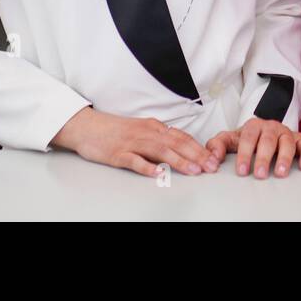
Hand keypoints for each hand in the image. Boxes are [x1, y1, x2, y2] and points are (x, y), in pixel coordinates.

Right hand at [51, 107, 217, 176]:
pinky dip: (147, 167)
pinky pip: (135, 161)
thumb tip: (180, 147)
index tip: (213, 158)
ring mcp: (132, 143)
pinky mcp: (118, 154)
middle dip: (196, 155)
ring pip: (160, 151)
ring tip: (194, 170)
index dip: (199, 148)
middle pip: (175, 143)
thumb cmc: (114, 130)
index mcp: (153, 127)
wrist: (87, 127)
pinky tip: (158, 173)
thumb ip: (159, 137)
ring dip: (179, 161)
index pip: (181, 137)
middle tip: (211, 167)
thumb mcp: (141, 130)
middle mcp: (146, 133)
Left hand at [205, 117, 300, 178]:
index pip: (247, 138)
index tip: (241, 170)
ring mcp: (285, 132)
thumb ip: (217, 145)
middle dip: (263, 158)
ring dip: (284, 158)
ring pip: (287, 142)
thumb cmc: (246, 139)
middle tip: (260, 174)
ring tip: (280, 173)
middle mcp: (271, 127)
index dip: (244, 154)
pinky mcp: (299, 139)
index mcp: (253, 125)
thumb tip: (212, 158)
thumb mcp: (229, 139)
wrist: (263, 131)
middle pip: (267, 140)